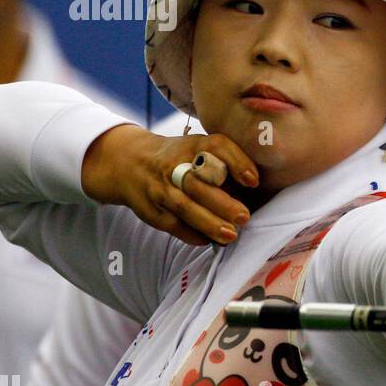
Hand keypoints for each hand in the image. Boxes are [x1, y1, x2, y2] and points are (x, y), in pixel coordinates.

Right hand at [80, 124, 259, 245]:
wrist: (128, 163)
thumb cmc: (179, 157)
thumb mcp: (198, 148)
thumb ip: (223, 162)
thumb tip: (256, 189)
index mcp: (193, 144)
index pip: (216, 146)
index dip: (237, 162)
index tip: (254, 181)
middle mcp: (174, 164)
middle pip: (198, 184)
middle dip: (222, 202)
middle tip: (244, 216)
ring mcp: (160, 188)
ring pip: (184, 207)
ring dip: (209, 223)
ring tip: (230, 235)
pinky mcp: (151, 209)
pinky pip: (173, 224)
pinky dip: (192, 234)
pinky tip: (208, 240)